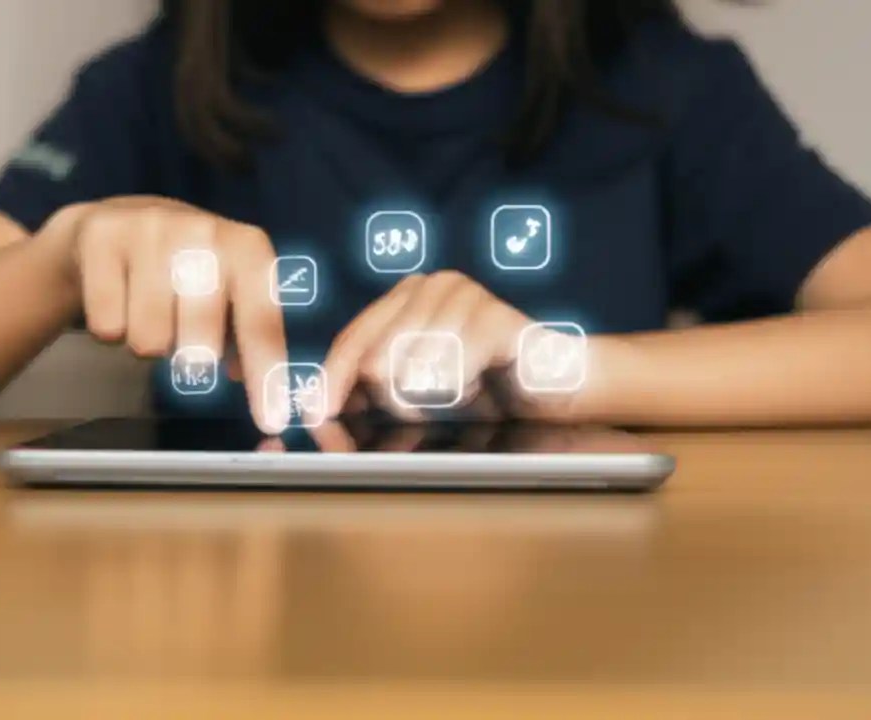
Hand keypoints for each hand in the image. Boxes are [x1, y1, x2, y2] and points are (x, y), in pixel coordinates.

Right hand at [47, 197, 286, 429]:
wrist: (116, 221)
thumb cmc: (186, 268)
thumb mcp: (229, 291)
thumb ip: (249, 338)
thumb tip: (255, 387)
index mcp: (247, 246)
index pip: (261, 324)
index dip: (266, 377)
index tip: (270, 422)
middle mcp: (203, 231)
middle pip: (199, 344)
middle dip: (190, 357)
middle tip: (181, 335)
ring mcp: (150, 228)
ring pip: (149, 341)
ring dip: (148, 341)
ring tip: (148, 310)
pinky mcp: (102, 237)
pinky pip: (108, 327)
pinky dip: (112, 328)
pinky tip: (118, 298)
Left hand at [322, 271, 536, 419]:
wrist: (556, 386)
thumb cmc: (485, 388)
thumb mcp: (418, 392)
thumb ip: (371, 395)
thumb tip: (317, 413)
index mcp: (403, 299)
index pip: (351, 341)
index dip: (330, 381)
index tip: (313, 417)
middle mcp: (428, 286)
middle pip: (373, 357)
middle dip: (385, 400)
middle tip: (413, 413)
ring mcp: (462, 294)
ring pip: (409, 367)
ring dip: (431, 398)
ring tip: (460, 392)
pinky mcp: (493, 315)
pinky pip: (450, 368)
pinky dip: (461, 387)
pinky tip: (479, 382)